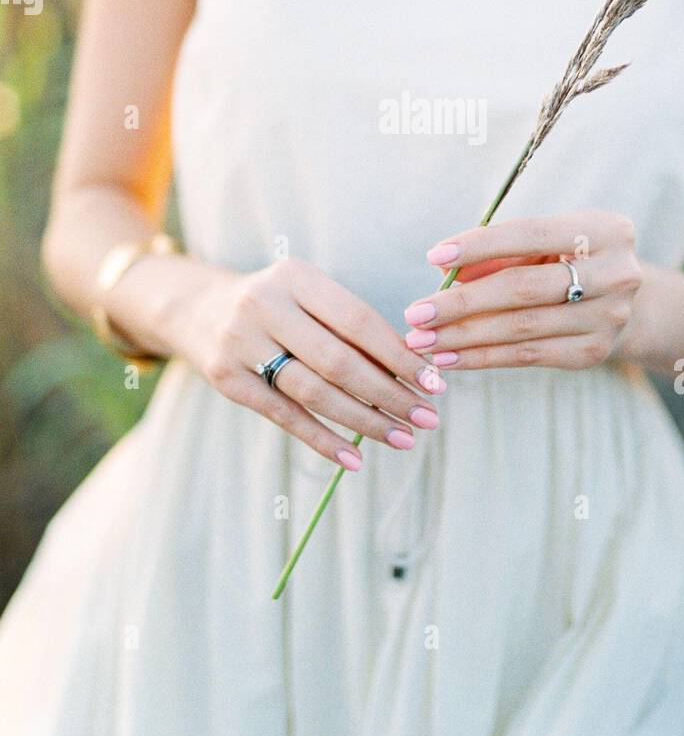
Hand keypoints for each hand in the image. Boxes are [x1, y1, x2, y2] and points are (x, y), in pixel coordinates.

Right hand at [177, 258, 443, 469]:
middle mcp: (264, 305)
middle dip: (389, 394)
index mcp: (296, 276)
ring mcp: (241, 343)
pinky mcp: (227, 379)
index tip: (435, 382)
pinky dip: (323, 440)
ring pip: (314, 392)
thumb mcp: (309, 296)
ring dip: (364, 421)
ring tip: (402, 438)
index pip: (359, 320)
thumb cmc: (277, 305)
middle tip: (427, 418)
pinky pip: (284, 416)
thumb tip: (417, 368)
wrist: (196, 308)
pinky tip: (354, 458)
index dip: (400, 355)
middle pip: (338, 361)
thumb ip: (352, 326)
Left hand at [403, 211, 641, 372]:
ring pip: (521, 328)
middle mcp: (615, 273)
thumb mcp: (544, 242)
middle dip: (461, 302)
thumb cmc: (568, 259)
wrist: (624, 301)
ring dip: (463, 337)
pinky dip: (483, 358)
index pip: (528, 234)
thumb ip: (500, 253)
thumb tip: (445, 270)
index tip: (433, 256)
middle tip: (415, 313)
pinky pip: (527, 356)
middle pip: (522, 288)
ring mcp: (609, 318)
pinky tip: (449, 358)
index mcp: (604, 230)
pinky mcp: (593, 353)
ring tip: (422, 341)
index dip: (478, 245)